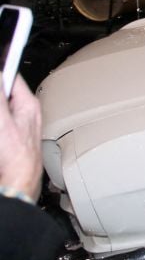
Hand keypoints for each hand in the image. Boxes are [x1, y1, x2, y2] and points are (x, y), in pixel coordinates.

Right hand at [0, 76, 44, 201]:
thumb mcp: (3, 123)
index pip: (11, 77)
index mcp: (27, 105)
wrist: (17, 183)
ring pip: (1, 108)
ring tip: (0, 131)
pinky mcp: (7, 135)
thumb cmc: (17, 157)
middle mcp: (23, 112)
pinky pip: (0, 121)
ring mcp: (14, 124)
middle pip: (2, 94)